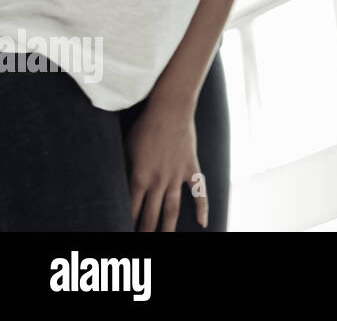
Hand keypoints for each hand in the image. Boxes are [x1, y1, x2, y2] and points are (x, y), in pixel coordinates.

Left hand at [125, 98, 206, 230]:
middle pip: (150, 215)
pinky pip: (199, 191)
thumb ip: (125, 170)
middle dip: (145, 231)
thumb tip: (118, 187)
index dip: (126, 222)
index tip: (122, 231)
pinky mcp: (191, 168)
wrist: (170, 109)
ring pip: (172, 209)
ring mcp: (177, 176)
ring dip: (167, 228)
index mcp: (139, 177)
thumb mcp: (126, 149)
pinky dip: (202, 208)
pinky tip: (203, 223)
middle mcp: (158, 181)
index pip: (130, 208)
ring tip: (165, 240)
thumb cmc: (145, 127)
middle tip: (142, 241)